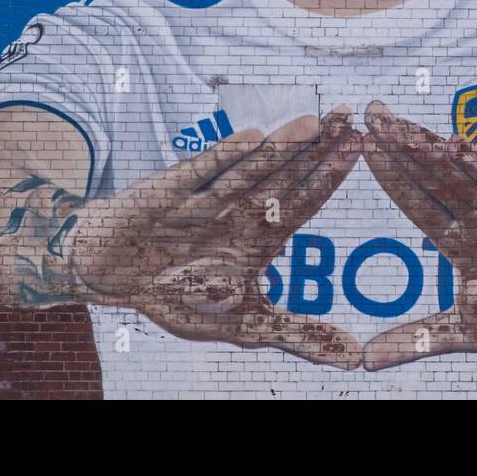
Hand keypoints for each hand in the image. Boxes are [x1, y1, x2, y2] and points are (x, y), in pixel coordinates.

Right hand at [68, 108, 362, 367]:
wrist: (113, 272)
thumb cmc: (180, 291)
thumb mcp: (245, 323)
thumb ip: (298, 335)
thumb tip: (354, 360)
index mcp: (261, 235)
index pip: (306, 199)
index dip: (333, 173)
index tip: (363, 145)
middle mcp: (238, 210)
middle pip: (286, 174)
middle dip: (319, 146)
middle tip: (350, 116)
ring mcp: (206, 199)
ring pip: (250, 170)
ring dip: (281, 147)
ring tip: (314, 122)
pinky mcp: (169, 193)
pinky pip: (200, 174)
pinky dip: (224, 158)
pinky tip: (252, 139)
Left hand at [360, 102, 476, 369]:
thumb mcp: (474, 331)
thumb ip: (423, 340)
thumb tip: (365, 361)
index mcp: (459, 240)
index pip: (414, 201)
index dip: (386, 174)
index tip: (356, 145)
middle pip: (429, 175)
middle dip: (398, 143)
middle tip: (368, 111)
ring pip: (458, 171)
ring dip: (426, 146)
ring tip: (396, 123)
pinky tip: (451, 144)